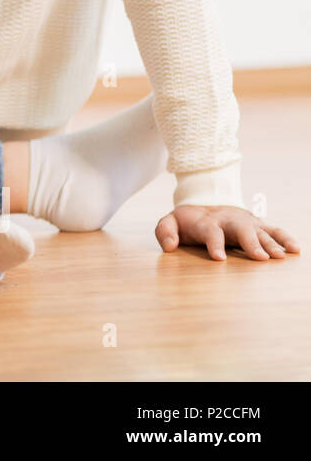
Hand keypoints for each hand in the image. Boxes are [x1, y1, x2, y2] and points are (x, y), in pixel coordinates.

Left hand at [155, 205, 299, 260]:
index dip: (214, 244)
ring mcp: (245, 223)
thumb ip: (165, 231)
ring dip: (270, 243)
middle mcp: (229, 221)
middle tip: (260, 258)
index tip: (219, 258)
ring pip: (260, 231)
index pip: (210, 232)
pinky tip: (295, 250)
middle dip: (251, 243)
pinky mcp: (257, 226)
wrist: (205, 202)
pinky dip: (285, 238)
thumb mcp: (170, 221)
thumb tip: (169, 247)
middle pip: (241, 229)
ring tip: (280, 257)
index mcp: (206, 222)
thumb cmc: (188, 220)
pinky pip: (274, 231)